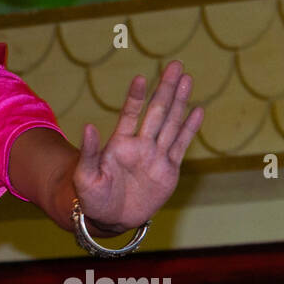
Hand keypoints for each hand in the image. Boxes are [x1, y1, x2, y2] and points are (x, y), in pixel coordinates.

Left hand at [73, 60, 203, 230]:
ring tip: (187, 79)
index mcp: (119, 144)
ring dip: (180, 101)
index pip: (130, 115)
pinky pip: (181, 145)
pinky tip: (198, 110)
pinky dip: (190, 129)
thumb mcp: (86, 176)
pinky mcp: (169, 169)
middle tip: (176, 65)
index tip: (141, 79)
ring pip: (171, 123)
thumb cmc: (93, 196)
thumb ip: (90, 153)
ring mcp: (156, 155)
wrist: (110, 218)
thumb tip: (88, 126)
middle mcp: (140, 144)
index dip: (136, 97)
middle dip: (166, 89)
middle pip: (157, 112)